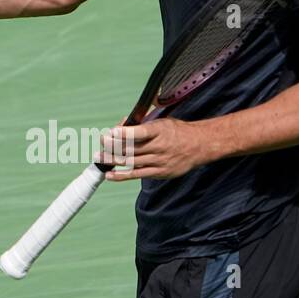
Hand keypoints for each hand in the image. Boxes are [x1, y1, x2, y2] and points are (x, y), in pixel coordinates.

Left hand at [96, 117, 213, 180]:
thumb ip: (141, 124)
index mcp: (159, 130)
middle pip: (132, 148)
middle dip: (113, 146)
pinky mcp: (160, 172)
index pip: (141, 132)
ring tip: (99, 157)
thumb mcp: (160, 122)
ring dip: (113, 160)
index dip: (125, 133)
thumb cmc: (176, 131)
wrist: (199, 145)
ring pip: (132, 161)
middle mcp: (159, 146)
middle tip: (99, 144)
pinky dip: (122, 175)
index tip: (111, 132)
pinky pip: (138, 174)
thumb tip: (121, 124)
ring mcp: (160, 161)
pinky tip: (110, 174)